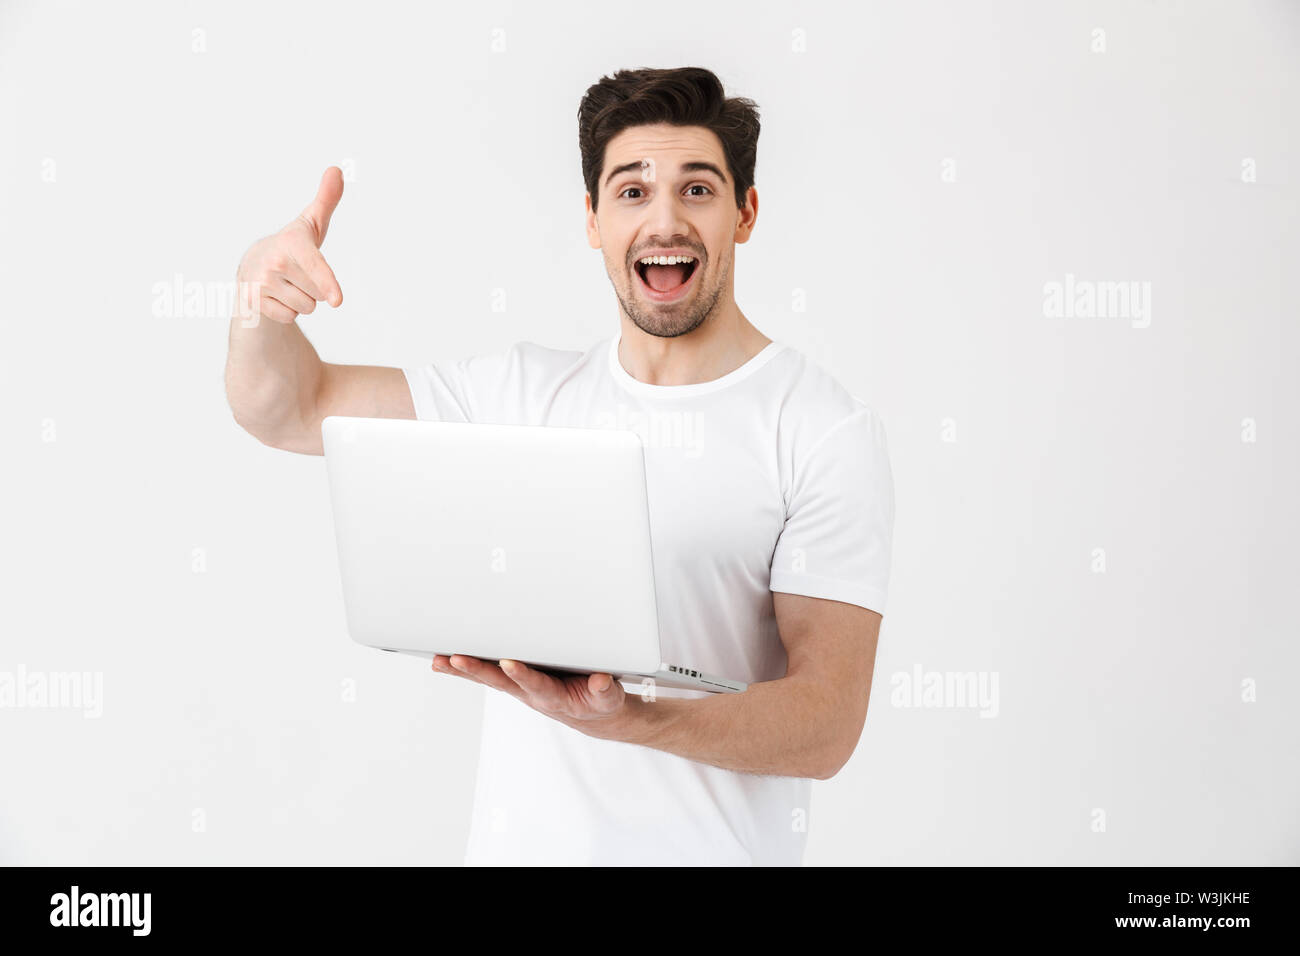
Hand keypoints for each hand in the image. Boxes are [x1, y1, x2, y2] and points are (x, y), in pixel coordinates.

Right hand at [234, 166, 344, 326]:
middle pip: (320, 294)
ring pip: (307, 308)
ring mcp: (261, 282)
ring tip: (287, 284)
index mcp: (293, 242)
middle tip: (297, 273)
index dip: (327, 283)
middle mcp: (275, 261)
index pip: (316, 267)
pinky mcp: (253, 301)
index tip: (337, 300)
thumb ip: (326, 200)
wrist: (251, 268)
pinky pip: (290, 317)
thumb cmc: (292, 246)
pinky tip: (276, 296)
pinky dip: (287, 311)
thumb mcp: (310, 224)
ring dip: (302, 301)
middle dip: (315, 288)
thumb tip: (337, 169)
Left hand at [431, 654, 627, 728]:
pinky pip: (487, 673)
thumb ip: (604, 690)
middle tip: (455, 658)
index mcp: (555, 697)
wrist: (592, 713)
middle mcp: (531, 693)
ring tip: (439, 660)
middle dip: (477, 670)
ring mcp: (520, 687)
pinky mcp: (515, 680)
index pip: (537, 684)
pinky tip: (445, 661)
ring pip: (488, 677)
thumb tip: (599, 681)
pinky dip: (466, 668)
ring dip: (463, 670)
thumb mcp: (609, 698)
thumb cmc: (598, 702)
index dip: (523, 675)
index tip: (509, 662)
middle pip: (501, 681)